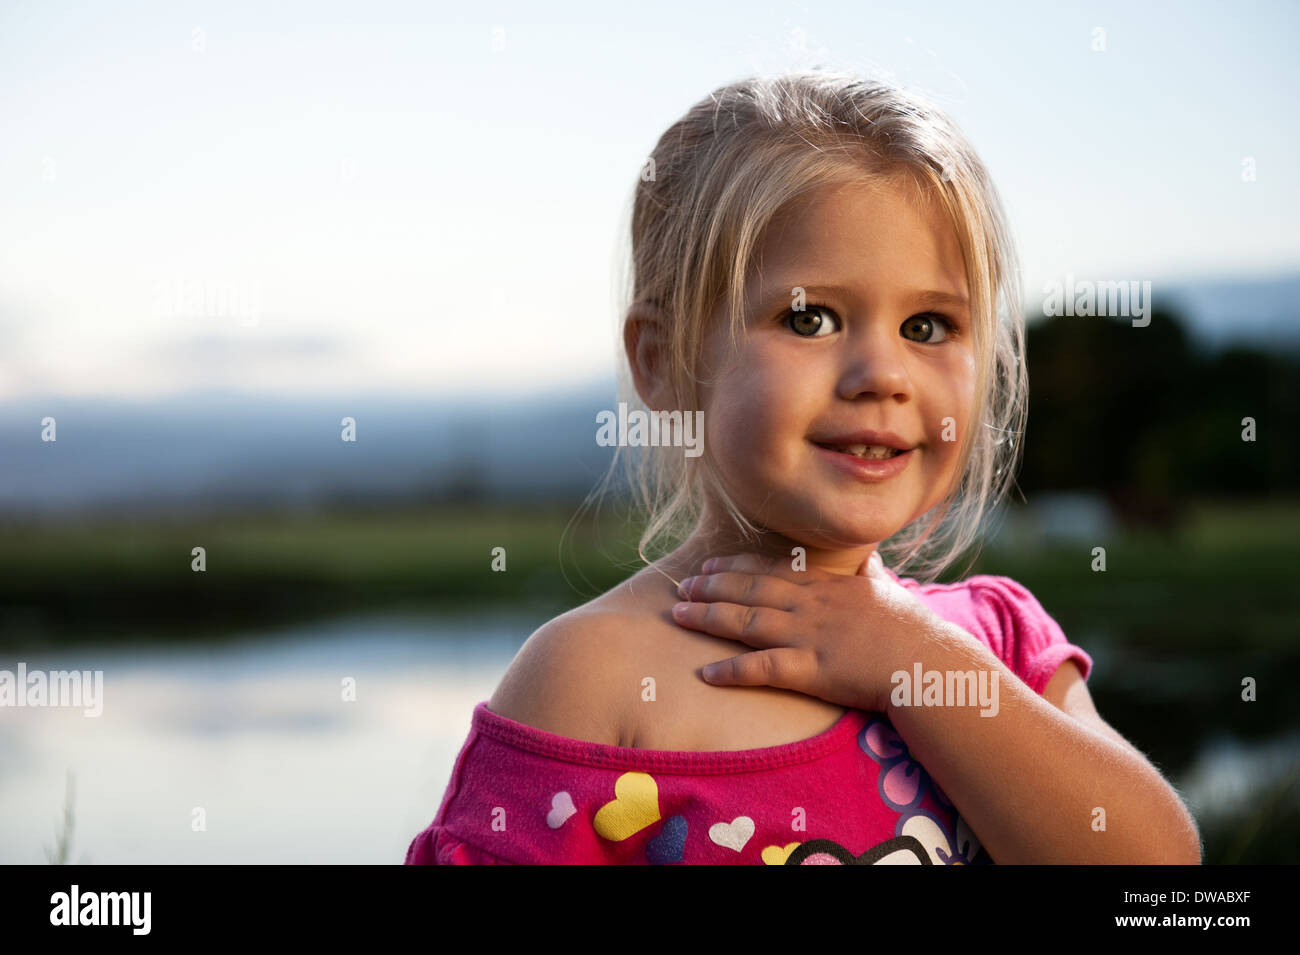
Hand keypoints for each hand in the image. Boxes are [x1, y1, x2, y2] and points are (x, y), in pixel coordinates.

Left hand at [671, 551, 950, 712]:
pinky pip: (762, 669)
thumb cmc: (912, 630)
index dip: (735, 565)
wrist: (928, 662)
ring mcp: (808, 635)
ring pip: (746, 621)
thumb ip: (871, 572)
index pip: (770, 568)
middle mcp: (810, 605)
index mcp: (825, 585)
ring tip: (677, 615)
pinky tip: (706, 673)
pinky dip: (731, 671)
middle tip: (680, 585)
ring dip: (708, 617)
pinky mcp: (811, 670)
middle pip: (749, 589)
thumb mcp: (888, 589)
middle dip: (710, 586)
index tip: (709, 563)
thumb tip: (869, 555)